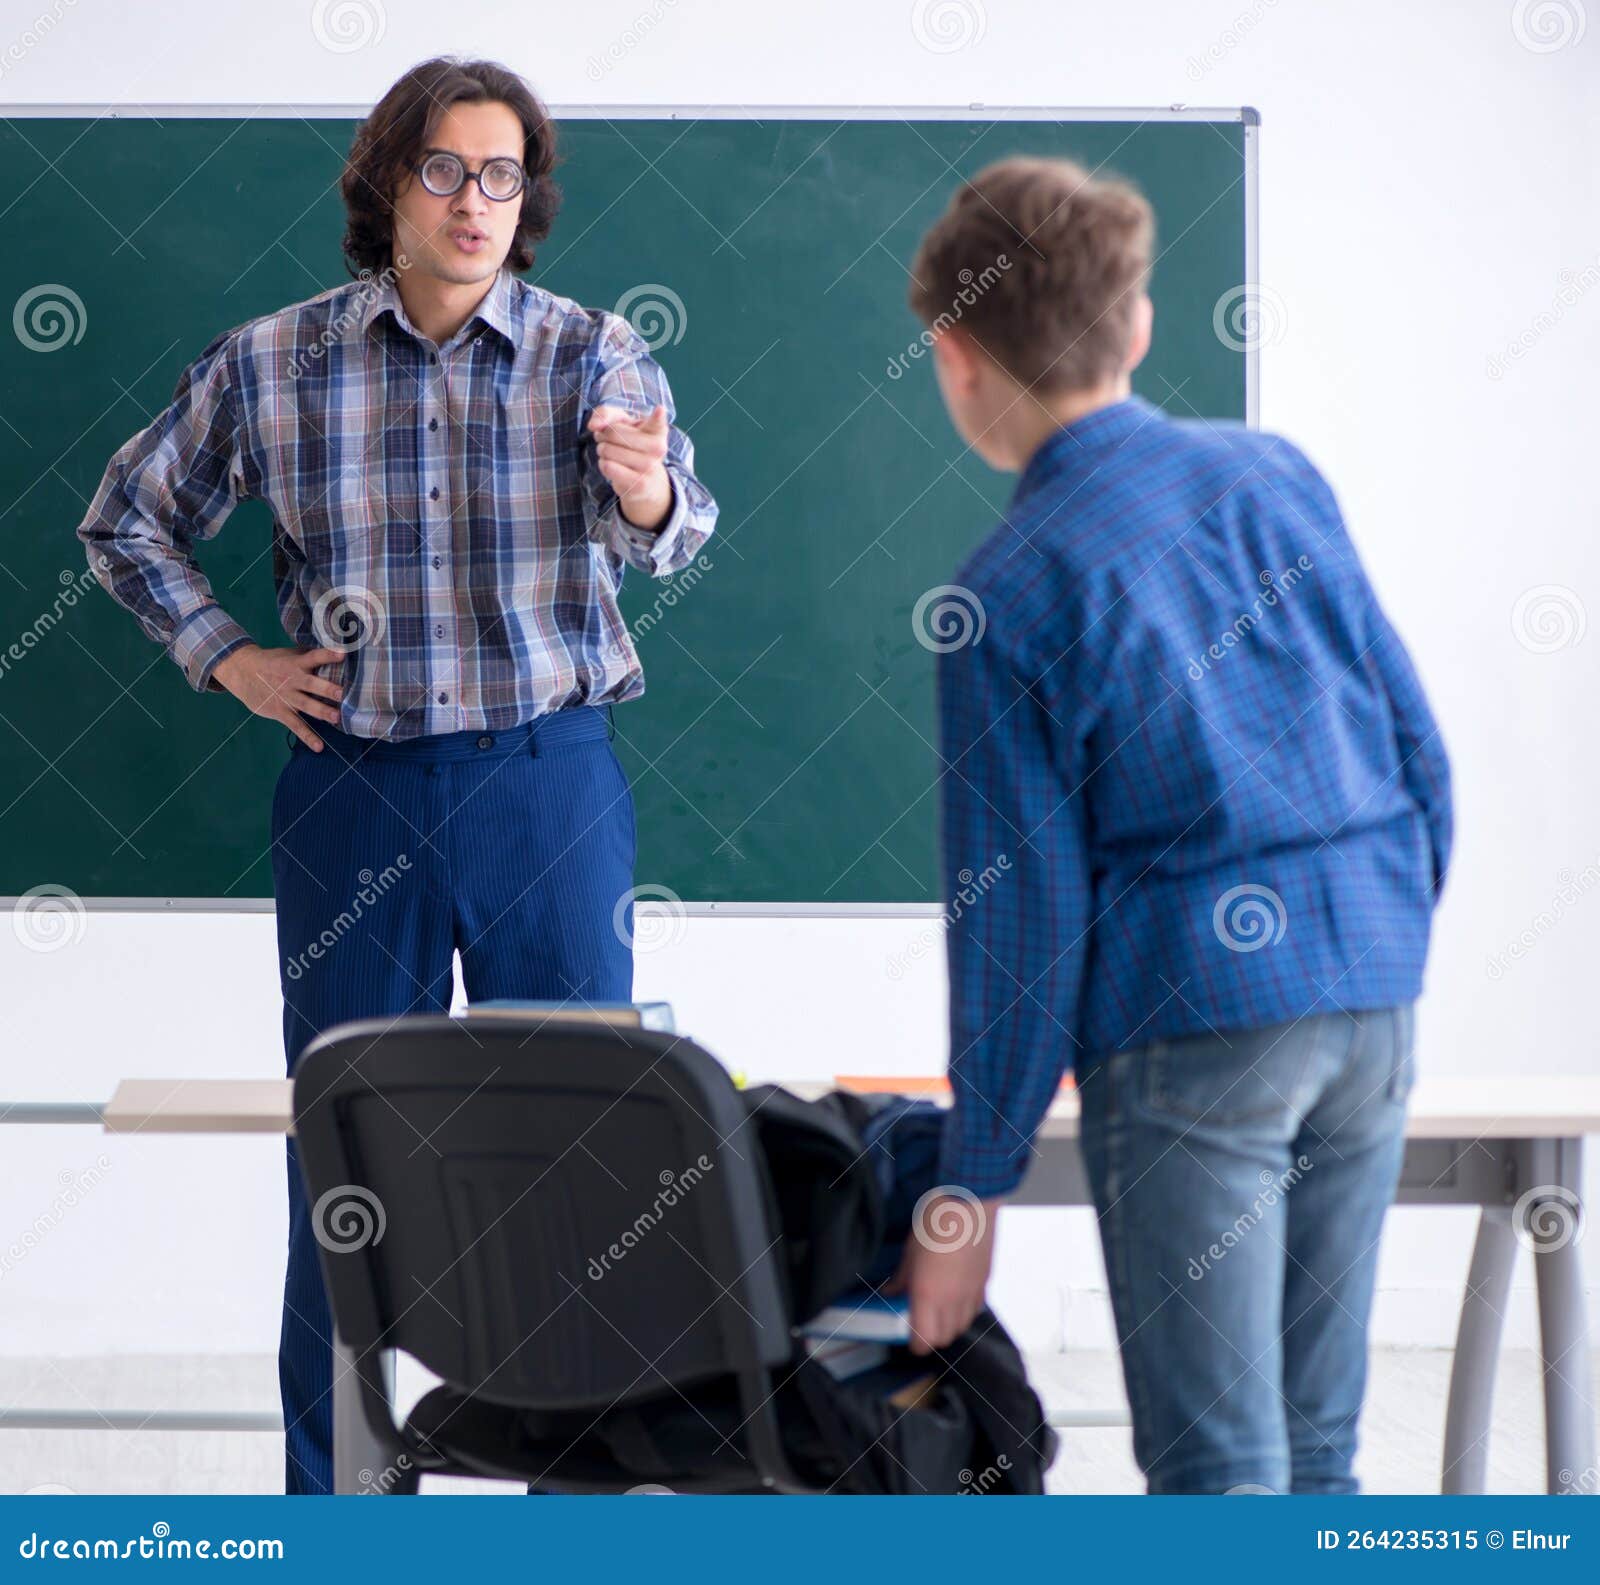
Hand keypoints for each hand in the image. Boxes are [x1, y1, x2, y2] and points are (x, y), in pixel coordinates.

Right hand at [211, 643, 345, 750]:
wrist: (241, 672)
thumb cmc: (272, 662)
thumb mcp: (288, 654)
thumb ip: (308, 656)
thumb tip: (336, 653)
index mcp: (296, 663)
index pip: (314, 657)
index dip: (327, 655)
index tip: (342, 654)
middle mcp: (292, 680)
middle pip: (311, 684)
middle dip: (326, 689)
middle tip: (341, 693)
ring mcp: (286, 697)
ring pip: (306, 705)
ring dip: (321, 711)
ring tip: (336, 717)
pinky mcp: (280, 711)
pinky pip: (295, 725)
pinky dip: (307, 736)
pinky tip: (319, 746)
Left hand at [587, 403, 671, 529]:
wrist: (646, 482)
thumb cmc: (630, 445)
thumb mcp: (621, 422)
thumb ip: (605, 414)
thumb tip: (593, 425)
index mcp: (657, 430)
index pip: (657, 421)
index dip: (657, 415)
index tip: (660, 409)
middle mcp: (659, 447)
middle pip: (613, 431)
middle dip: (603, 435)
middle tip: (611, 441)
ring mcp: (650, 466)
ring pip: (607, 450)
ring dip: (603, 451)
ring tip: (614, 455)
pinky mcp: (640, 483)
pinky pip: (608, 466)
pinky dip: (604, 465)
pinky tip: (614, 467)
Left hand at [884, 1194, 1003, 1355]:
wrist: (969, 1201)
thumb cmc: (935, 1221)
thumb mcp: (910, 1250)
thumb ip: (902, 1278)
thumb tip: (891, 1292)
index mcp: (929, 1294)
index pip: (925, 1340)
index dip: (915, 1343)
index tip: (907, 1335)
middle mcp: (953, 1300)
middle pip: (944, 1338)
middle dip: (931, 1336)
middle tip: (919, 1320)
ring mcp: (973, 1292)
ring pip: (962, 1326)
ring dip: (949, 1325)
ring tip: (937, 1309)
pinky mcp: (986, 1282)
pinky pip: (975, 1309)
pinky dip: (964, 1310)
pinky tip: (955, 1294)